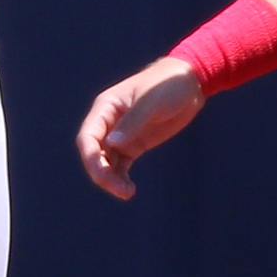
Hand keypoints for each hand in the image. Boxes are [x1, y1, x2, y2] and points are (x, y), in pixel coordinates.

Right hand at [75, 58, 205, 199]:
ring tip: (127, 192)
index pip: (88, 136)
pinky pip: (120, 165)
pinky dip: (120, 178)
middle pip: (94, 153)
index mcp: (106, 107)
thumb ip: (133, 121)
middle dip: (101, 173)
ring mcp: (120, 135)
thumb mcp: (151, 101)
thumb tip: (112, 144)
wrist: (188, 83)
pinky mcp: (134, 144)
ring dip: (111, 179)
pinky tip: (129, 189)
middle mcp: (108, 122)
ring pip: (106, 162)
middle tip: (120, 189)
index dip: (90, 157)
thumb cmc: (167, 84)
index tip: (102, 174)